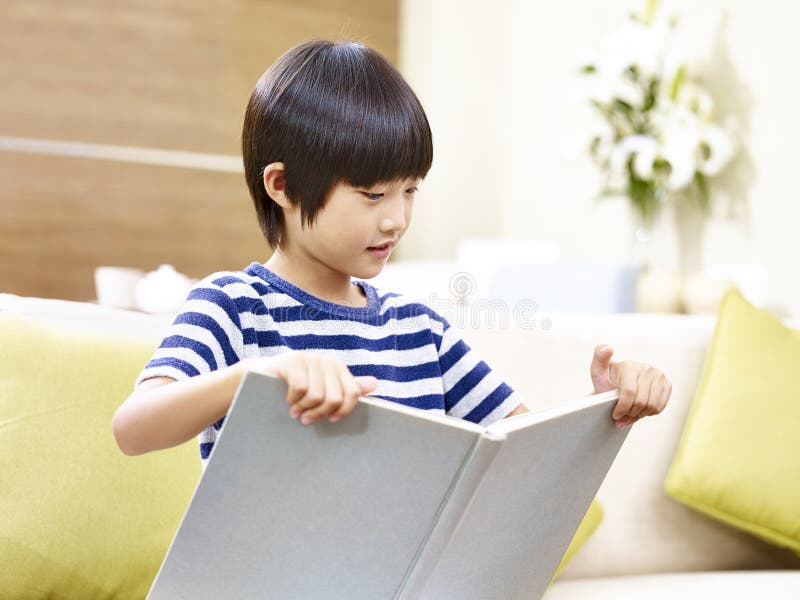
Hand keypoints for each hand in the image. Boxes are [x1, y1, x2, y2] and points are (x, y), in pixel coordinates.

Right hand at [239, 352, 377, 424]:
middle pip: (334, 398)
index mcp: (339, 369)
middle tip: (306, 420)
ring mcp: (311, 359)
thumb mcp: (324, 386)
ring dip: (303, 409)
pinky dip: (293, 400)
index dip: (344, 410)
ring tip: (295, 413)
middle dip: (319, 414)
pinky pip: (300, 389)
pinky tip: (288, 402)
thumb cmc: (297, 384)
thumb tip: (376, 383)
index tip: (332, 420)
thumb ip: (348, 386)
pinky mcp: (293, 361)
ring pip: (316, 395)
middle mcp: (327, 361)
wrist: (265, 373)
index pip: (353, 393)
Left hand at [589, 345, 671, 428]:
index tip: (615, 415)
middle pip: (641, 401)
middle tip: (622, 415)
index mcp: (630, 366)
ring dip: (639, 414)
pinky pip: (660, 407)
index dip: (622, 407)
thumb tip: (607, 348)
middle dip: (629, 412)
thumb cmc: (608, 381)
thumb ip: (598, 359)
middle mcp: (647, 368)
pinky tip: (639, 409)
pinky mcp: (667, 384)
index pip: (629, 392)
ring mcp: (659, 375)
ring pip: (652, 406)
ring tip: (629, 413)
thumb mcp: (598, 372)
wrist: (619, 385)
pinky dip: (649, 413)